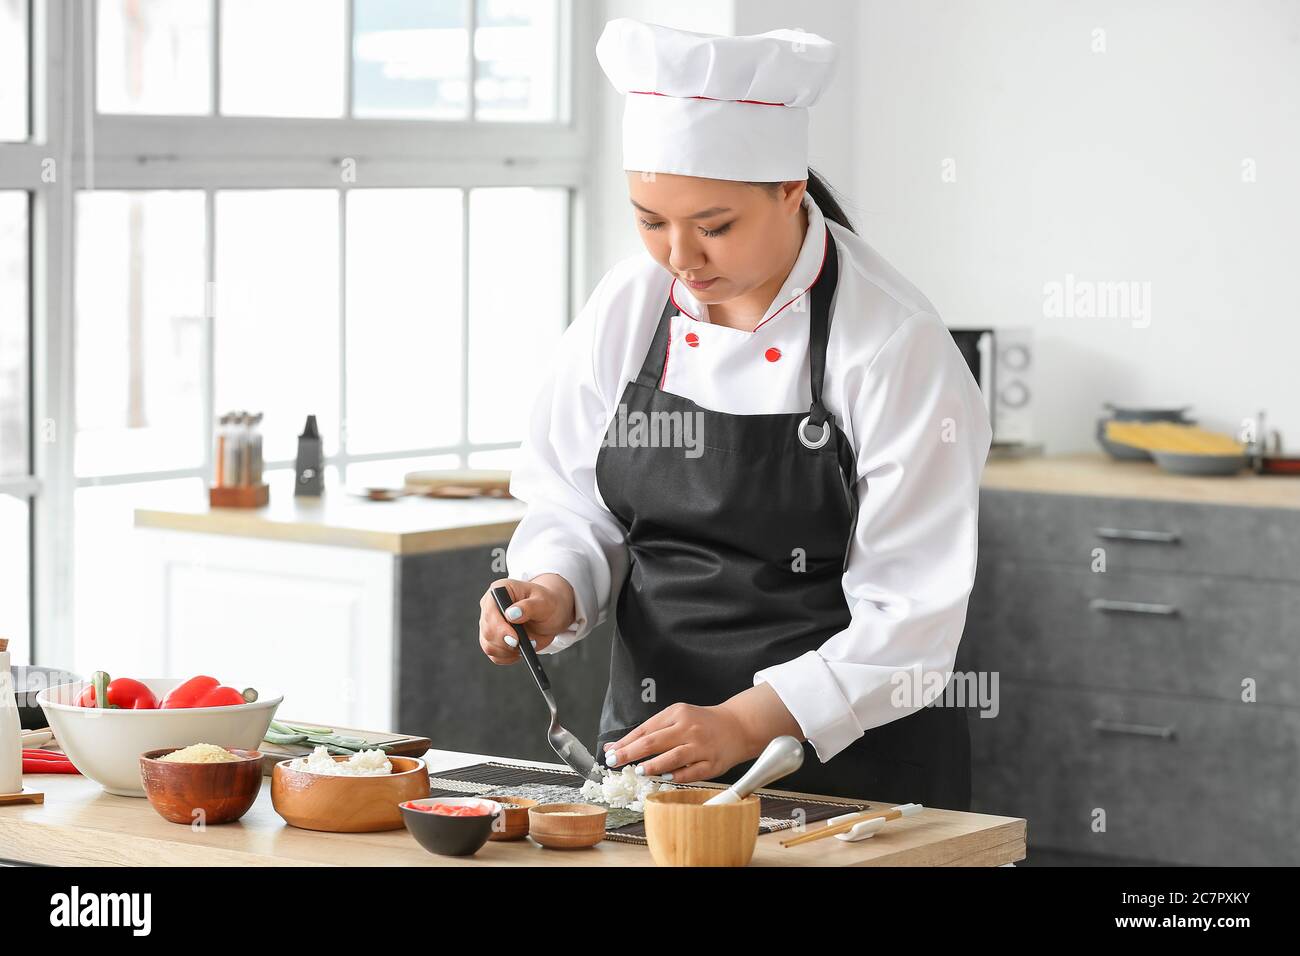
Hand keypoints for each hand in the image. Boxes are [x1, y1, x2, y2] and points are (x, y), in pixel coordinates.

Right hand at [477, 574, 575, 664]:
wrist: (551, 615)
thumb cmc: (548, 604)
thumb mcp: (545, 602)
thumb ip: (529, 607)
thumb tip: (511, 614)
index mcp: (500, 590)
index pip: (490, 611)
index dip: (500, 627)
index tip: (515, 639)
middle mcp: (490, 606)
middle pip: (487, 631)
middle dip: (506, 642)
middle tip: (525, 644)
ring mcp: (490, 624)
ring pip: (488, 645)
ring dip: (508, 651)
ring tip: (526, 644)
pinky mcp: (493, 639)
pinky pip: (494, 654)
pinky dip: (507, 657)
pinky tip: (520, 651)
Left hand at [601, 701, 756, 783]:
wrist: (737, 726)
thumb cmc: (701, 723)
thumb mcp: (675, 718)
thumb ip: (647, 732)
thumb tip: (614, 746)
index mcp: (677, 713)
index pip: (645, 729)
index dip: (625, 743)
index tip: (610, 753)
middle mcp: (688, 728)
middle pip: (655, 741)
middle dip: (631, 753)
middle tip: (615, 762)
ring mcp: (701, 746)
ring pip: (673, 756)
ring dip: (654, 765)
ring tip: (639, 771)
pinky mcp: (712, 763)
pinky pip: (691, 772)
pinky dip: (676, 776)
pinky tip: (664, 777)